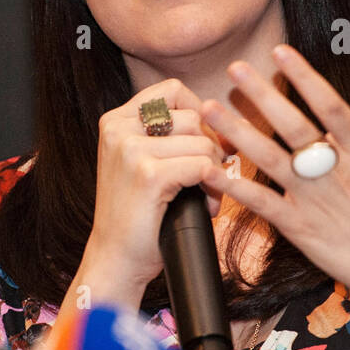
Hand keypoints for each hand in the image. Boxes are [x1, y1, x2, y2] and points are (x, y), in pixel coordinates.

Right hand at [86, 78, 226, 288]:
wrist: (116, 259)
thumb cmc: (140, 212)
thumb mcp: (149, 162)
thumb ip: (178, 136)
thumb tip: (233, 123)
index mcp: (116, 120)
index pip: (174, 91)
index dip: (201, 113)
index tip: (209, 141)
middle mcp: (119, 129)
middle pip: (194, 116)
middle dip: (212, 146)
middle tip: (209, 177)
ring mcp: (131, 150)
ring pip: (203, 142)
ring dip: (215, 170)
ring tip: (206, 195)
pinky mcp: (148, 175)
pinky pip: (203, 166)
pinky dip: (212, 187)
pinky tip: (205, 206)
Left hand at [199, 44, 349, 306]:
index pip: (328, 104)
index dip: (303, 76)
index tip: (280, 52)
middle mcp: (334, 171)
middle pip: (292, 125)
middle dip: (262, 94)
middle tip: (235, 68)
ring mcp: (313, 199)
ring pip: (269, 159)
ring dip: (237, 132)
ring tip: (209, 108)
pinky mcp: (298, 227)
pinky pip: (261, 204)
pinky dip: (235, 187)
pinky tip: (210, 169)